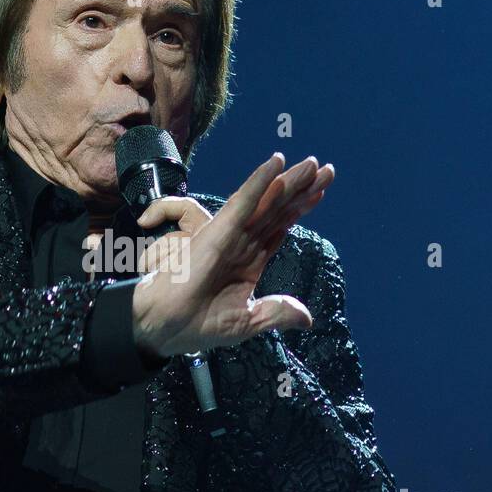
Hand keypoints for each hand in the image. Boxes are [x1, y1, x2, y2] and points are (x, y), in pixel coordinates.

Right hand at [131, 152, 334, 358]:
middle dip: (302, 188)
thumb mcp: (246, 322)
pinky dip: (259, 183)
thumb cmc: (196, 324)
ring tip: (313, 164)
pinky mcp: (218, 232)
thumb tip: (307, 318)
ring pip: (266, 201)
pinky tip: (276, 165)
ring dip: (288, 180)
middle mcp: (241, 243)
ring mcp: (230, 235)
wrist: (164, 327)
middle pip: (278, 208)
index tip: (321, 192)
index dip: (300, 208)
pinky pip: (242, 203)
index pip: (280, 227)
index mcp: (249, 261)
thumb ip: (275, 313)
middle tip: (328, 169)